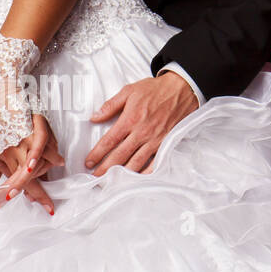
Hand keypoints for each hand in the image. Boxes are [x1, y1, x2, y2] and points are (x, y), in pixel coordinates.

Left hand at [0, 114, 63, 214]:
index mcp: (3, 158)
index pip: (19, 183)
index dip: (32, 197)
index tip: (44, 209)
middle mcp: (13, 151)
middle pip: (28, 178)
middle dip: (38, 194)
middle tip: (48, 207)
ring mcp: (23, 140)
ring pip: (39, 162)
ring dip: (47, 170)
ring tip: (55, 165)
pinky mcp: (32, 127)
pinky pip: (42, 143)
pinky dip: (48, 153)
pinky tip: (57, 162)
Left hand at [84, 72, 198, 176]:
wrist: (182, 89)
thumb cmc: (156, 89)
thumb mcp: (129, 91)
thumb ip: (110, 105)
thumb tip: (95, 117)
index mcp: (130, 119)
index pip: (109, 141)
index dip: (97, 153)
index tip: (89, 162)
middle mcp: (141, 132)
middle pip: (119, 155)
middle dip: (105, 168)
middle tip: (95, 177)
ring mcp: (154, 140)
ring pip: (135, 162)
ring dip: (122, 174)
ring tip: (111, 181)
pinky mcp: (165, 143)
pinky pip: (154, 162)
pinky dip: (145, 173)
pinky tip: (136, 178)